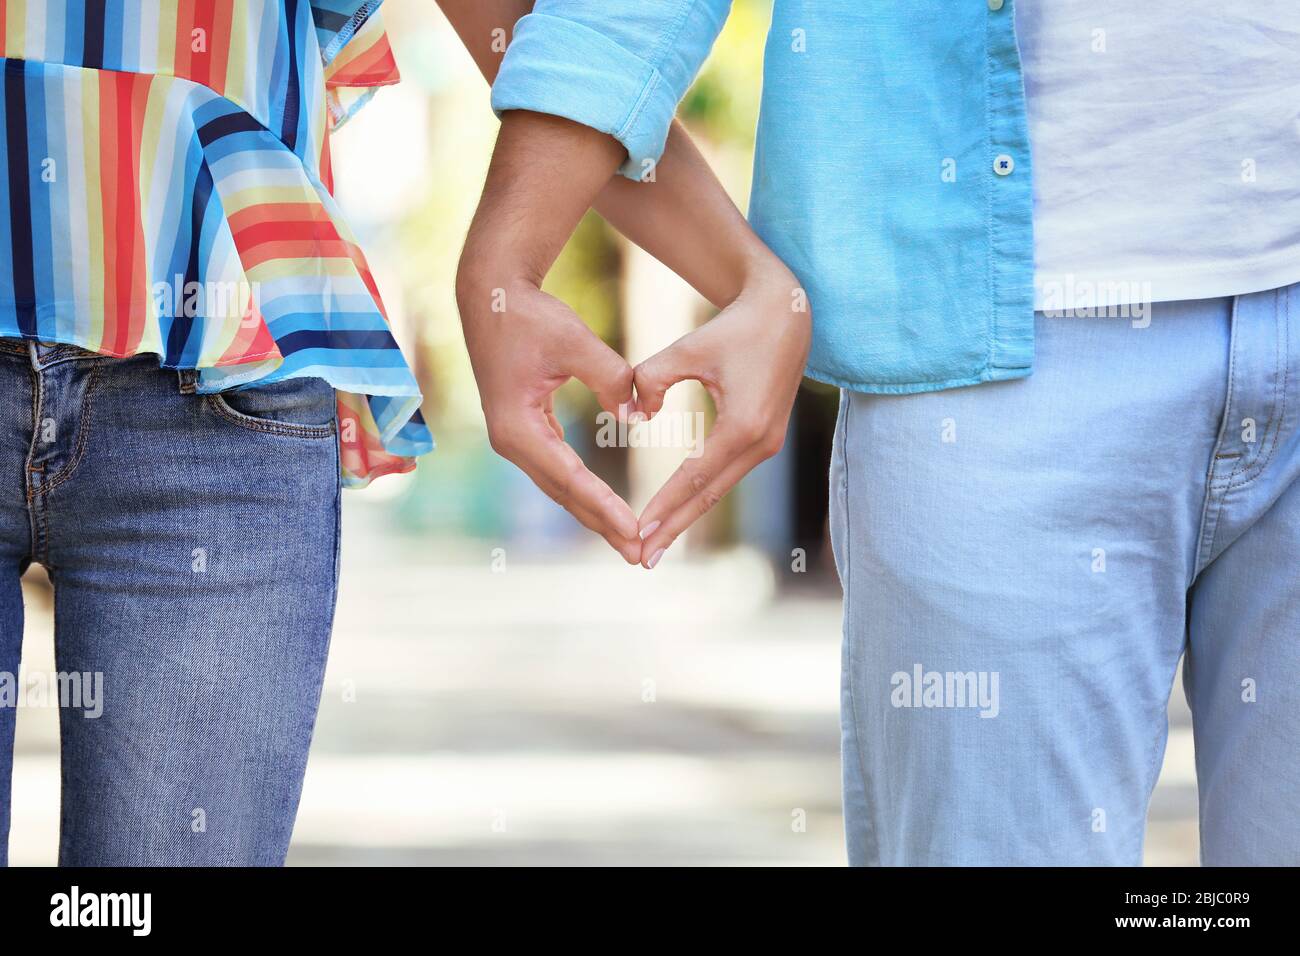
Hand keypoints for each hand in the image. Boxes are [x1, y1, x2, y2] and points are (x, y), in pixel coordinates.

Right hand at [458, 272, 642, 563]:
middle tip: (638, 555)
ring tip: (628, 542)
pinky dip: (583, 492)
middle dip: (601, 525)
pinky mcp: (523, 431)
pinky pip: (558, 471)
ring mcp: (514, 439)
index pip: (570, 478)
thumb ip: (611, 377)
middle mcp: (510, 442)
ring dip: (593, 515)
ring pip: (560, 488)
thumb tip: (637, 415)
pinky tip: (606, 510)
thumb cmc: (531, 315)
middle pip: (563, 495)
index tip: (635, 530)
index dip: (604, 507)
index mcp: (517, 428)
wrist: (492, 297)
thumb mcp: (574, 341)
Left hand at [634, 264, 810, 567]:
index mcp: (743, 424)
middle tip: (641, 559)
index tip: (638, 530)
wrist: (785, 315)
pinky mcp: (763, 441)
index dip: (665, 505)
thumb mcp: (687, 347)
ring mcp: (766, 446)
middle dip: (673, 528)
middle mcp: (760, 443)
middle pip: (708, 496)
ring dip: (686, 518)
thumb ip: (651, 378)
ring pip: (717, 490)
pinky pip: (724, 477)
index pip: (695, 476)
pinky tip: (678, 514)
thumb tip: (635, 415)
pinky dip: (699, 497)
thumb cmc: (733, 328)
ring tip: (654, 545)